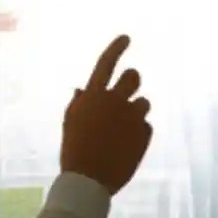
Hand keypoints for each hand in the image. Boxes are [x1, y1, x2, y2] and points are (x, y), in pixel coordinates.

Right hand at [59, 35, 153, 194]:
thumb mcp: (71, 123)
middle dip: (132, 81)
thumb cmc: (74, 150)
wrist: (88, 180)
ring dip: (135, 112)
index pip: (106, 64)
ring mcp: (132, 117)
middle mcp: (115, 101)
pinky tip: (125, 147)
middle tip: (127, 93)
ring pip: (144, 103)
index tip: (127, 38)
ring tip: (121, 132)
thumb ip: (79, 104)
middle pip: (133, 77)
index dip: (116, 49)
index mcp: (93, 96)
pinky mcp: (144, 134)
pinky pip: (146, 126)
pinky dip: (137, 133)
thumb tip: (83, 90)